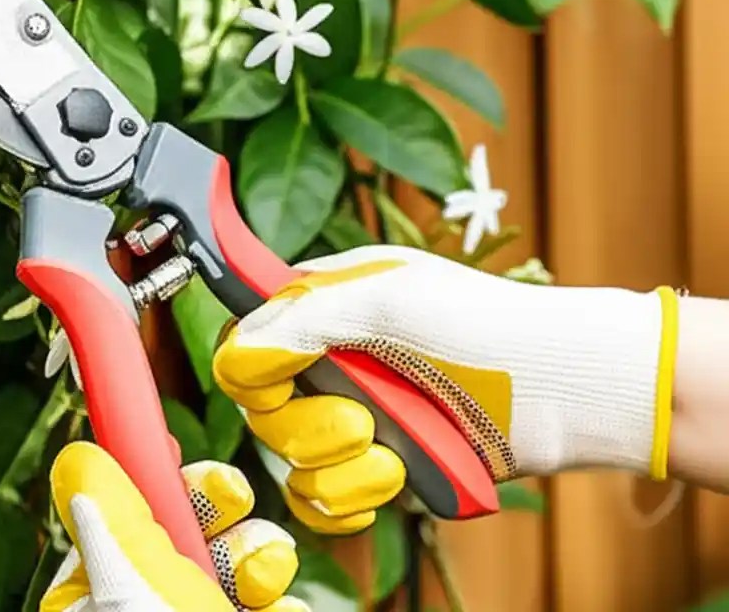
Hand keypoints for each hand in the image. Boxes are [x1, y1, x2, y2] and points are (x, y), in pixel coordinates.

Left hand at [40, 441, 308, 610]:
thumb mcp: (133, 588)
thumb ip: (110, 519)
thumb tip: (77, 460)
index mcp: (94, 599)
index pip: (112, 516)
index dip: (142, 476)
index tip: (168, 445)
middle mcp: (142, 610)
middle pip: (176, 533)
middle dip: (211, 509)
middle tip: (228, 496)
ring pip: (230, 566)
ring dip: (257, 555)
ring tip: (263, 574)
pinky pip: (267, 607)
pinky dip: (279, 604)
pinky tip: (277, 609)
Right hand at [214, 245, 676, 533]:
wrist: (565, 389)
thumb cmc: (486, 325)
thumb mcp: (389, 300)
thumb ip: (302, 319)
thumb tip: (238, 348)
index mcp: (327, 306)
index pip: (249, 342)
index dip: (255, 370)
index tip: (279, 382)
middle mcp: (334, 361)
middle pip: (265, 411)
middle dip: (309, 425)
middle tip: (362, 420)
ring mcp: (358, 415)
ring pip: (295, 462)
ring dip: (343, 466)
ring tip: (394, 453)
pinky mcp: (383, 464)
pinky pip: (327, 498)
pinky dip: (348, 501)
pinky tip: (385, 486)